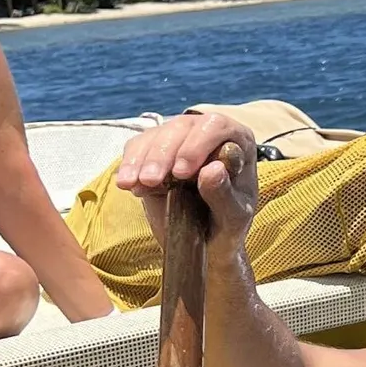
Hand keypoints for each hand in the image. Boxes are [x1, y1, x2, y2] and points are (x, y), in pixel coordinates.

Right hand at [114, 113, 257, 252]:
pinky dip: (129, 164)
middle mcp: (208, 133)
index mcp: (238, 142)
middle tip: (151, 181)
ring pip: (156, 135)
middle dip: (162, 154)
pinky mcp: (156, 151)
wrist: (206, 240)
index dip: (196, 145)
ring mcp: (180, 139)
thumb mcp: (233, 217)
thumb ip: (224, 194)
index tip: (181, 173)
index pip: (216, 127)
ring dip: (141, 159)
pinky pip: (138, 147)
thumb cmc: (227, 225)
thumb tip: (212, 169)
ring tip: (133, 184)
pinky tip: (127, 184)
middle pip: (181, 127)